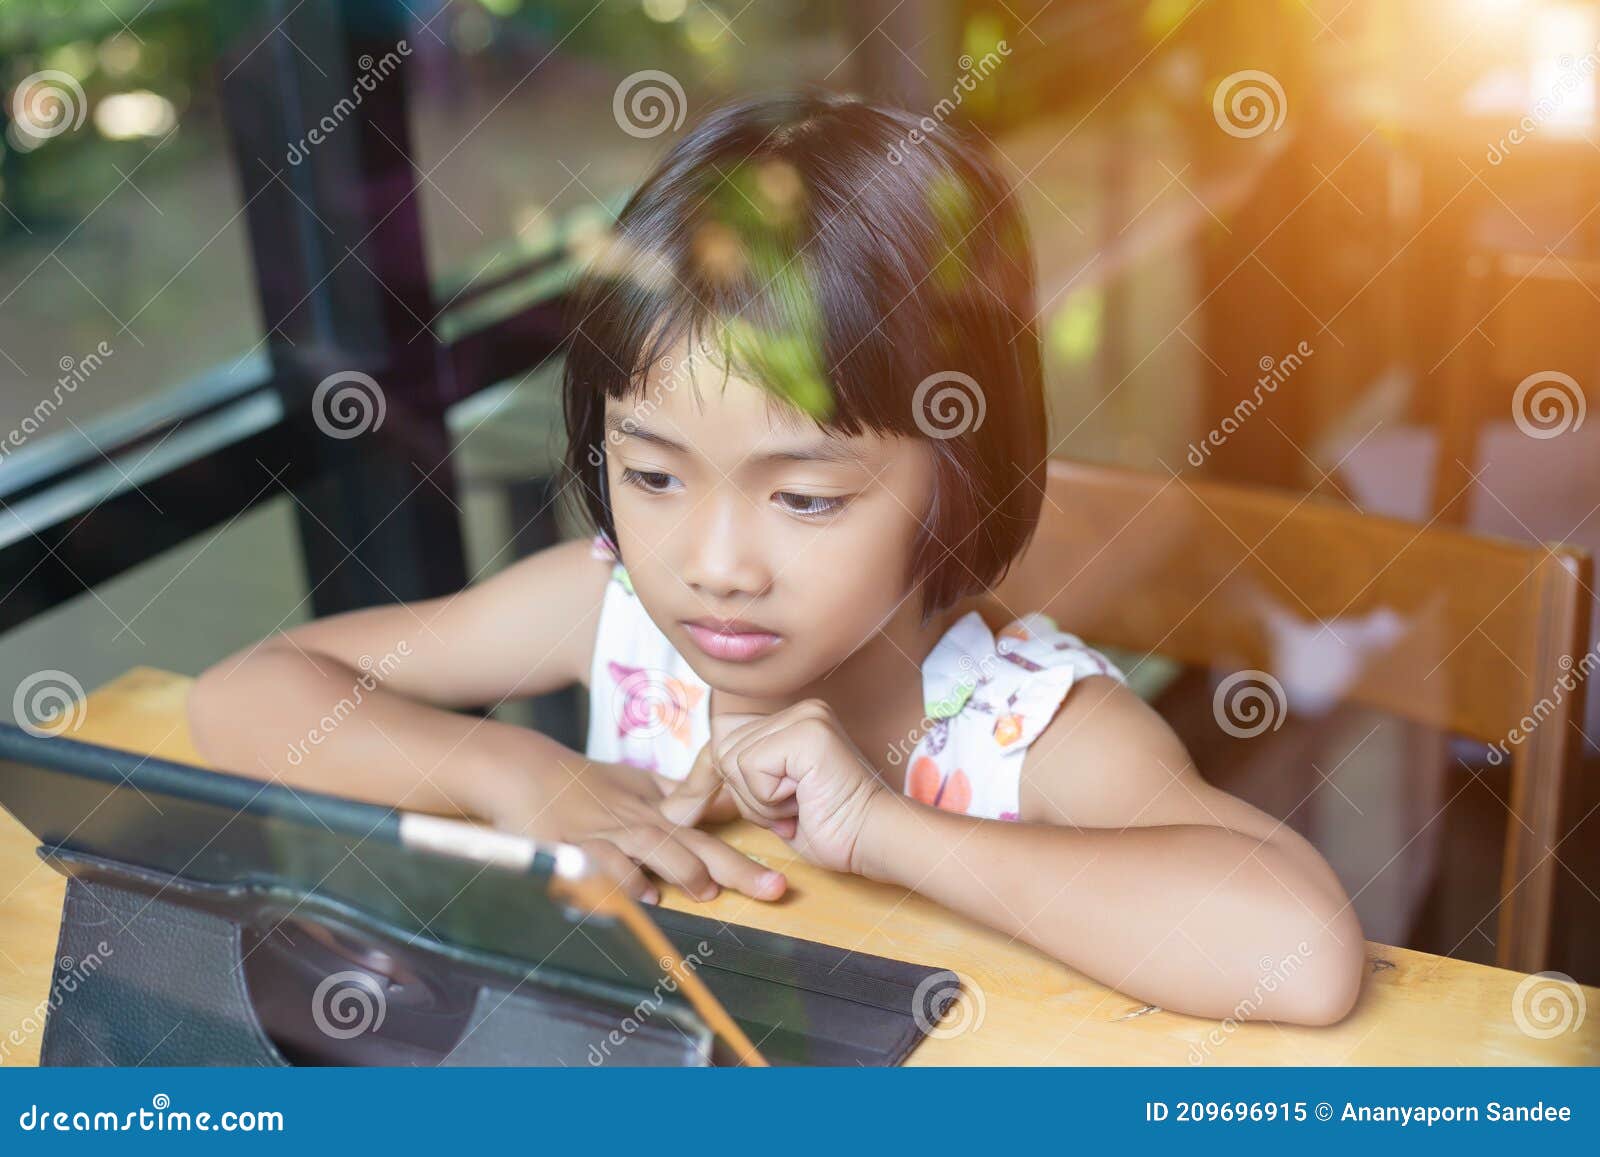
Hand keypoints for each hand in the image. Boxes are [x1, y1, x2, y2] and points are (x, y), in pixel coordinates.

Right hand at [490, 757, 785, 904]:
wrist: (527, 771)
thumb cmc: (587, 783)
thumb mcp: (638, 784)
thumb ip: (678, 799)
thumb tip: (721, 808)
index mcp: (658, 813)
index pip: (709, 838)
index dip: (744, 860)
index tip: (779, 882)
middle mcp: (639, 824)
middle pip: (694, 846)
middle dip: (735, 870)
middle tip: (771, 889)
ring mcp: (607, 834)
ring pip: (652, 848)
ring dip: (681, 868)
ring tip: (706, 891)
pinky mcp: (573, 846)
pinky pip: (601, 864)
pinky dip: (622, 879)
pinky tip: (640, 897)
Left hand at [660, 700, 886, 875]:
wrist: (874, 842)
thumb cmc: (831, 828)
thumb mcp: (768, 801)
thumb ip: (736, 781)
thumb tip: (677, 797)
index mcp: (791, 719)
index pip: (723, 738)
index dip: (715, 780)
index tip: (727, 807)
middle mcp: (799, 709)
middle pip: (723, 750)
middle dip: (745, 796)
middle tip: (791, 808)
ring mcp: (804, 716)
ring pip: (733, 760)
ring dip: (759, 802)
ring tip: (799, 806)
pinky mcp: (806, 731)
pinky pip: (750, 767)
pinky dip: (769, 800)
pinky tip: (803, 802)